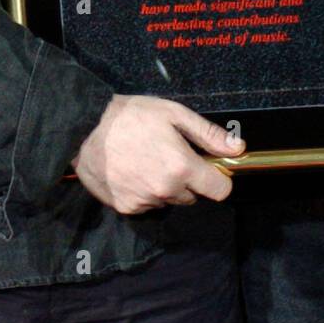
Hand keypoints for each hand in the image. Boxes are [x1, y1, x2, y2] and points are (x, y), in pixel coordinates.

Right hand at [73, 94, 245, 212]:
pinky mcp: (124, 208)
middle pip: (193, 196)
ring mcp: (143, 202)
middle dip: (189, 180)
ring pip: (168, 200)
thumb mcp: (175, 114)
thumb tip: (238, 148)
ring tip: (148, 160)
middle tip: (171, 155)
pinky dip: (144, 192)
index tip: (209, 166)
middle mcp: (165, 190)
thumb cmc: (132, 116)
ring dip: (166, 187)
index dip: (218, 178)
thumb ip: (209, 135)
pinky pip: (146, 205)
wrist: (85, 128)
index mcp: (182, 167)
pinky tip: (133, 171)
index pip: (219, 190)